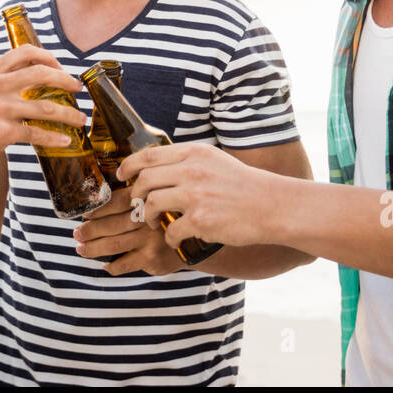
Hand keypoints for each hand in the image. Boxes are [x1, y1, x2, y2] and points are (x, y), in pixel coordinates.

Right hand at [0, 45, 86, 173]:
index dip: (48, 56)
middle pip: (42, 74)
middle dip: (66, 80)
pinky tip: (65, 141)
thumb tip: (22, 81)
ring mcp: (1, 108)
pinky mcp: (3, 132)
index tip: (59, 65)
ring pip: (47, 107)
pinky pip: (37, 133)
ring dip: (69, 113)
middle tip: (77, 88)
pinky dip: (55, 137)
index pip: (25, 51)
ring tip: (80, 118)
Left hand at [73, 187, 183, 276]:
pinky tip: (104, 264)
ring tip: (81, 249)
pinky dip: (110, 266)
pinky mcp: (152, 260)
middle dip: (89, 230)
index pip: (115, 202)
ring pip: (113, 246)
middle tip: (77, 233)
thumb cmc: (168, 219)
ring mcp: (150, 241)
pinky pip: (123, 264)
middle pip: (110, 225)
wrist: (194, 242)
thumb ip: (137, 195)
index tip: (85, 213)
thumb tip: (100, 198)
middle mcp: (148, 219)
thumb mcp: (158, 200)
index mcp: (147, 200)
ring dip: (93, 248)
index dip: (97, 209)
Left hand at [121, 142, 273, 248]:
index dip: (128, 166)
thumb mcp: (214, 161)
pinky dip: (169, 238)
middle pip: (144, 180)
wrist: (271, 205)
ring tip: (153, 222)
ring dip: (146, 217)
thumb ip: (187, 162)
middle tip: (137, 205)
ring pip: (150, 205)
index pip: (148, 155)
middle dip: (134, 195)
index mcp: (193, 153)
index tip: (121, 176)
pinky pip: (169, 231)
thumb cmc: (243, 185)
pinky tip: (176, 239)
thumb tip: (157, 168)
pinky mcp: (200, 221)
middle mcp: (191, 171)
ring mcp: (195, 196)